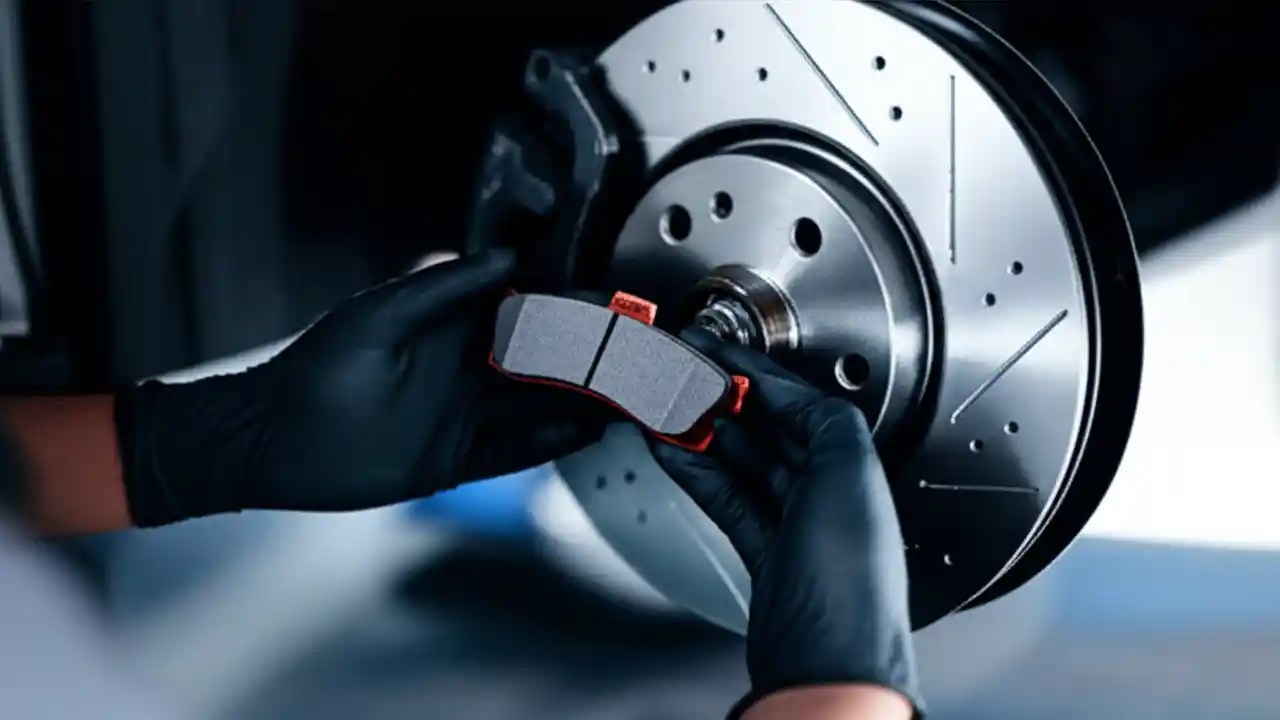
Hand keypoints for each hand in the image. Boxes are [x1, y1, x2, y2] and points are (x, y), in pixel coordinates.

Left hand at [116, 249, 603, 525]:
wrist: (270, 442)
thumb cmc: (315, 370)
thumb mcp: (378, 316)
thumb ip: (442, 287)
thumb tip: (507, 257)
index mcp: (451, 327)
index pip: (524, 313)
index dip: (569, 309)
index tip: (610, 305)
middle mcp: (465, 370)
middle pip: (542, 363)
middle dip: (590, 358)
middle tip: (637, 356)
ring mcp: (463, 416)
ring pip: (537, 407)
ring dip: (582, 401)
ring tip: (627, 395)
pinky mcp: (454, 459)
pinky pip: (513, 450)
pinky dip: (549, 442)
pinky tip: (585, 432)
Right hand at [650, 329, 921, 717]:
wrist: (825, 660)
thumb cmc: (848, 577)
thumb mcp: (847, 473)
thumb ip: (824, 421)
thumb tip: (790, 393)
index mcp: (852, 465)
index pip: (798, 401)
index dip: (754, 372)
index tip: (715, 349)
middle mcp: (826, 490)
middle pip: (767, 428)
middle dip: (723, 397)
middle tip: (682, 373)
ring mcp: (793, 522)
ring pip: (741, 461)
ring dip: (702, 432)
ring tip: (666, 406)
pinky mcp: (764, 552)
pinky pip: (726, 497)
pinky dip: (696, 471)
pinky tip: (670, 450)